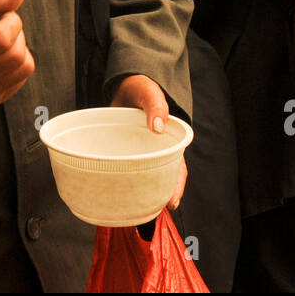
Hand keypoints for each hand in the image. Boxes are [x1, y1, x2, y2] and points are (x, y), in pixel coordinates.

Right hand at [0, 0, 34, 122]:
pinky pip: (22, 76)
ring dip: (20, 48)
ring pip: (25, 66)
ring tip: (0, 44)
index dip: (11, 21)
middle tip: (0, 28)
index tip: (2, 16)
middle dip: (17, 34)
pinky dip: (18, 63)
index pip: (2, 38)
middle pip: (17, 54)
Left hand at [110, 74, 187, 210]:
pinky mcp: (123, 150)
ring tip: (133, 208)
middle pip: (160, 177)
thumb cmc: (141, 86)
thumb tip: (157, 127)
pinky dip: (122, 178)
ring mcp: (138, 151)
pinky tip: (116, 189)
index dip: (176, 186)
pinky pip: (124, 167)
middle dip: (158, 195)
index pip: (178, 167)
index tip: (172, 202)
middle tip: (151, 212)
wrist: (124, 83)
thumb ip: (155, 105)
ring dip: (140, 190)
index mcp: (168, 139)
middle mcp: (154, 149)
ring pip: (142, 175)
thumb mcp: (150, 91)